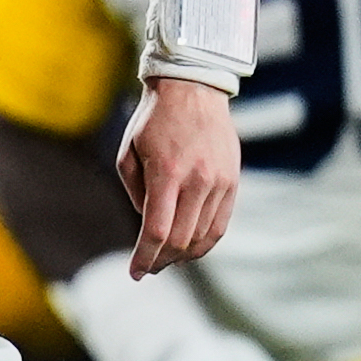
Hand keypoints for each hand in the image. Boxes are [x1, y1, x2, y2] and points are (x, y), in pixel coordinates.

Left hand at [117, 75, 239, 276]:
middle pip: (180, 240)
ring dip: (183, 256)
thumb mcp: (128, 152)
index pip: (156, 231)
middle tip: (149, 268)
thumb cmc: (154, 119)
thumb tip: (148, 222)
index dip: (144, 257)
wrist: (193, 88)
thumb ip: (136, 192)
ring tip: (167, 260)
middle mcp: (197, 180)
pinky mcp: (232, 182)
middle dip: (161, 261)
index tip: (135, 272)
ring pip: (202, 237)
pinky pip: (220, 224)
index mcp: (167, 173)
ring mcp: (219, 182)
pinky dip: (204, 242)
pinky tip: (190, 248)